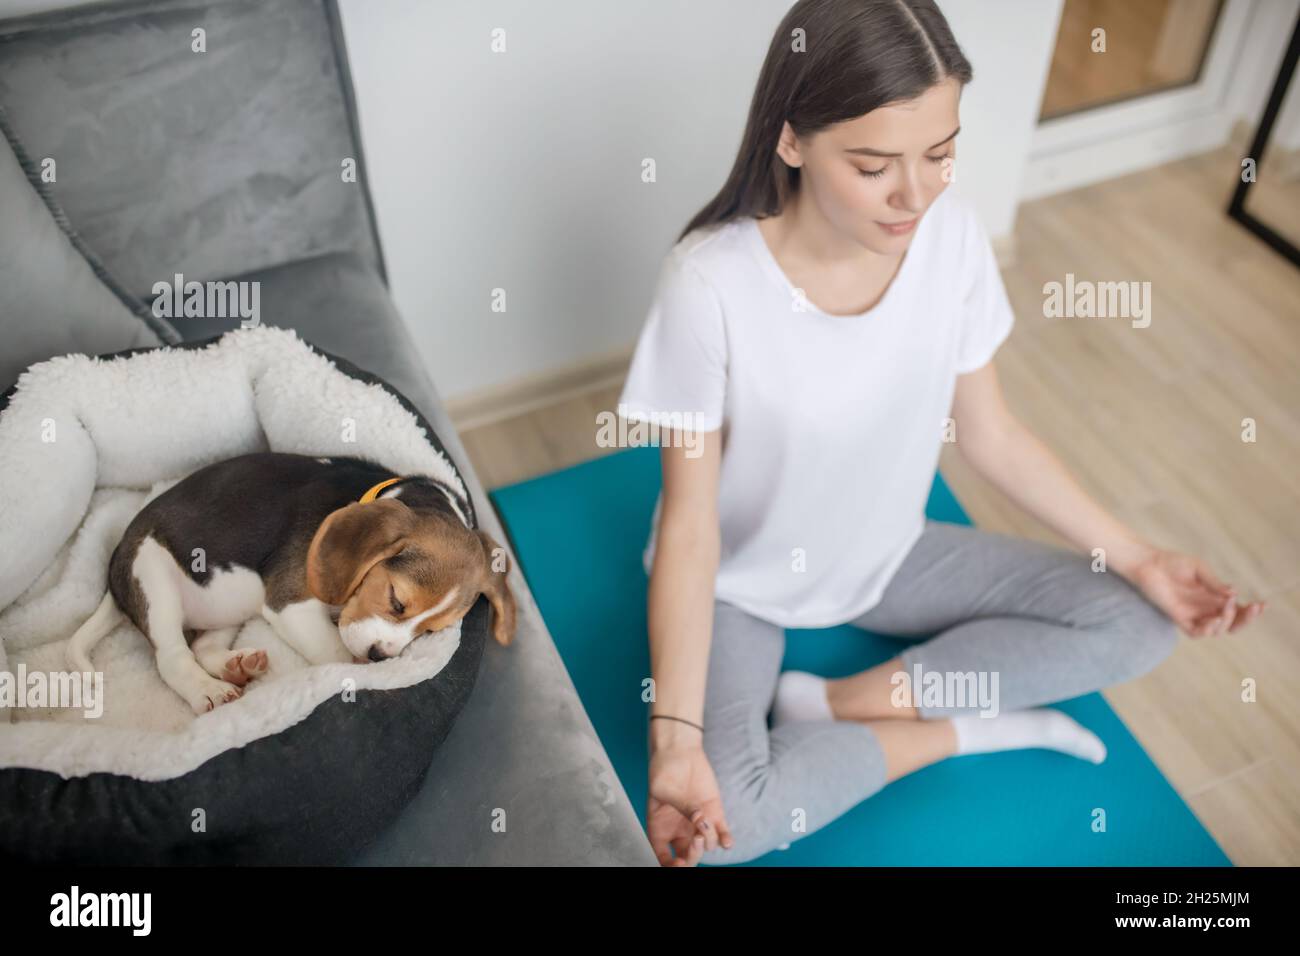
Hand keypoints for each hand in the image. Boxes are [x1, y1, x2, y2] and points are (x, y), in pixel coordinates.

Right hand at [646, 743, 733, 865]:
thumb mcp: (665, 789)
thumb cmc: (664, 768)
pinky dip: (725, 840)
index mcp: (660, 828)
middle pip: (687, 857)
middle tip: (697, 839)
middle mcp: (679, 830)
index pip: (662, 857)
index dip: (670, 865)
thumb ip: (680, 807)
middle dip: (693, 855)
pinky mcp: (714, 813)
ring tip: (703, 817)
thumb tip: (697, 820)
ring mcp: (697, 823)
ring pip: (706, 846)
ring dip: (708, 838)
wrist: (680, 749)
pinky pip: (722, 834)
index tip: (680, 862)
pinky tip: (727, 840)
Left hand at [1123, 548, 1264, 636]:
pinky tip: (1214, 620)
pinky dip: (1208, 630)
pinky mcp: (1179, 618)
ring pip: (1219, 630)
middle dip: (1246, 619)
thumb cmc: (1174, 564)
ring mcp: (1194, 615)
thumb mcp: (1200, 570)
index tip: (1264, 604)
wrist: (1149, 564)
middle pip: (1233, 623)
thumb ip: (1215, 583)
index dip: (1252, 611)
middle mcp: (1207, 608)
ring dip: (1228, 621)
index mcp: (1215, 597)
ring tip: (1227, 606)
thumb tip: (1234, 594)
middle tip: (1253, 608)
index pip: (1238, 609)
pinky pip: (1197, 633)